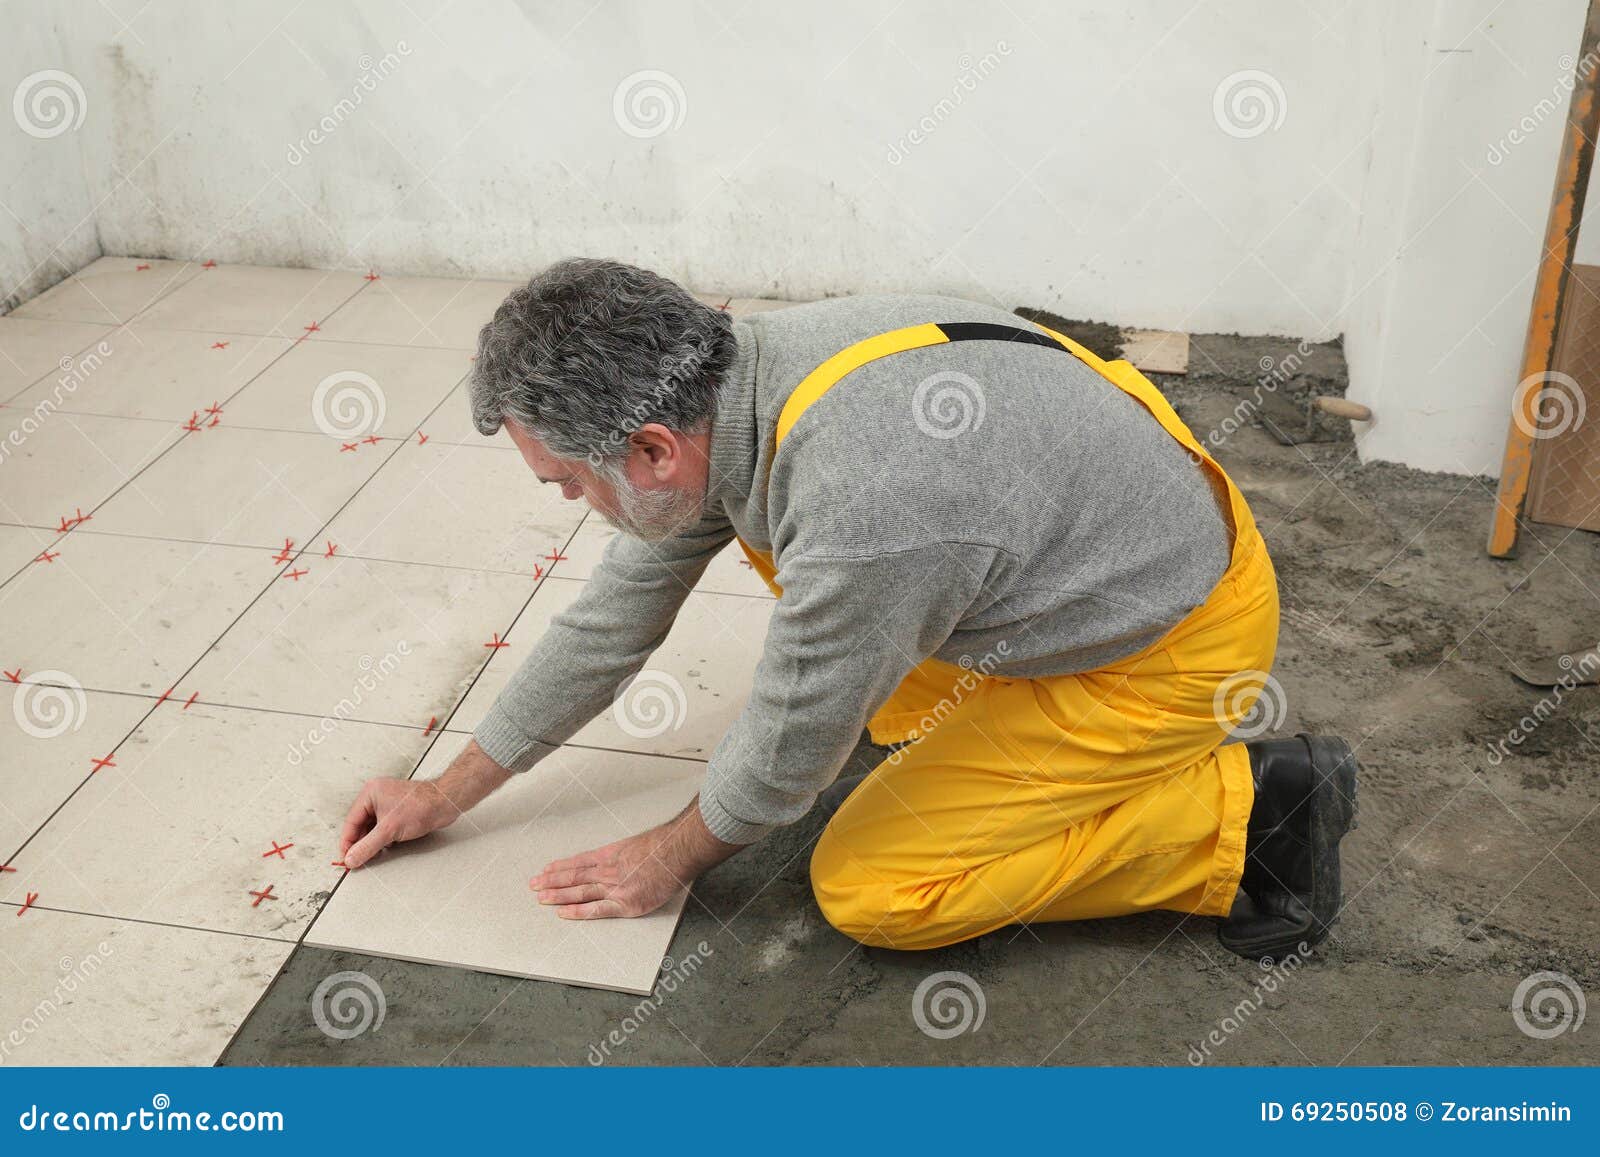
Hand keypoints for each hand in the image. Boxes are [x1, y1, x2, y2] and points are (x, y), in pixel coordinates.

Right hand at [340, 740, 510, 867]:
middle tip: (356, 861)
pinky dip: (383, 839)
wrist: (446, 803)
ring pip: (372, 828)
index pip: (351, 822)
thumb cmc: (422, 806)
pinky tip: (385, 848)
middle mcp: (377, 796)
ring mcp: (388, 803)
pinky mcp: (399, 811)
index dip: (347, 842)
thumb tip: (351, 858)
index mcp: (370, 793)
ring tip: (370, 856)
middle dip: (360, 843)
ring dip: (372, 842)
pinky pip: (384, 827)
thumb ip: (367, 847)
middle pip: (360, 825)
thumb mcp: (389, 830)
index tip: (345, 859)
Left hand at [530, 796, 740, 918]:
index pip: (579, 861)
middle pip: (574, 876)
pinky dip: (577, 911)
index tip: (546, 870)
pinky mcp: (625, 903)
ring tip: (540, 897)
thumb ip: (626, 852)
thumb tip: (622, 856)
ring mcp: (615, 887)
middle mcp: (608, 870)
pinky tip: (563, 912)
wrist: (676, 853)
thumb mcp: (638, 843)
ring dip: (557, 895)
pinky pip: (595, 909)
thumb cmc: (664, 847)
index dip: (560, 867)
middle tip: (534, 885)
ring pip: (579, 891)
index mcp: (611, 854)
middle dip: (551, 881)